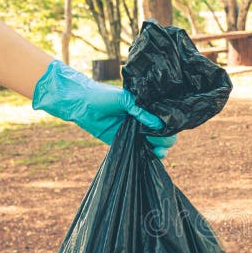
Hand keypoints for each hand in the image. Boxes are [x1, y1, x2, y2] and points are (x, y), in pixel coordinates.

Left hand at [31, 60, 176, 158]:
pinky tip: (152, 155)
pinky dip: (150, 155)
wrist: (82, 105)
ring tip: (157, 151)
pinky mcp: (127, 143)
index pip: (165, 119)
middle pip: (164, 133)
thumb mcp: (124, 99)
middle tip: (155, 139)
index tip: (164, 129)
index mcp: (145, 108)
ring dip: (161, 149)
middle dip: (166, 139)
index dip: (169, 126)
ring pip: (156, 144)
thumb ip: (141, 111)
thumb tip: (159, 125)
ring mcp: (136, 133)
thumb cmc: (103, 96)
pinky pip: (142, 151)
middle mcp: (143, 121)